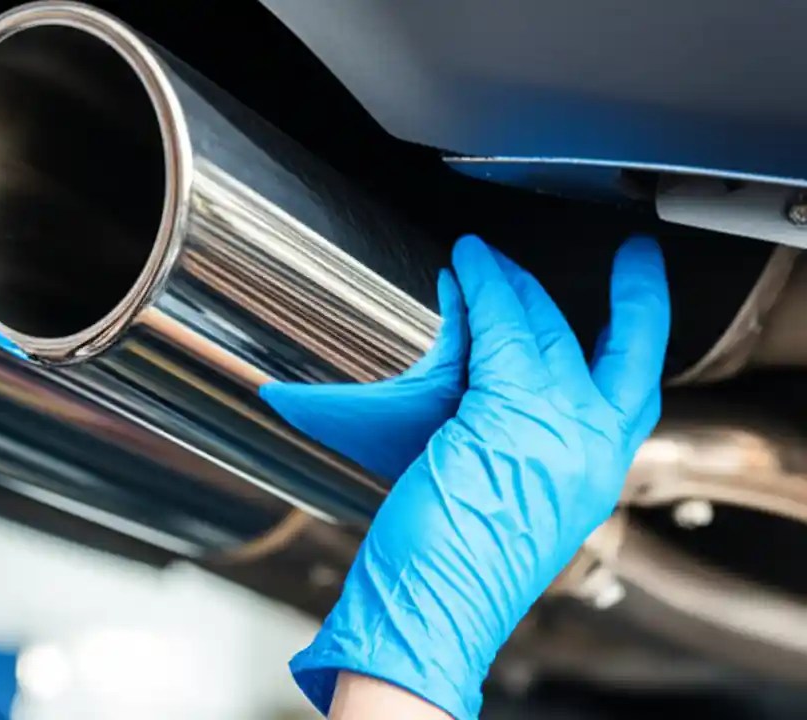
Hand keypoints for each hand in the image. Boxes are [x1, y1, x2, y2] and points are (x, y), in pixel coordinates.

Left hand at [282, 235, 669, 719]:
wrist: (434, 611)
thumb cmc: (453, 570)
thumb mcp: (510, 502)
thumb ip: (523, 447)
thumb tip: (494, 391)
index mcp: (596, 473)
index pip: (636, 383)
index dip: (639, 318)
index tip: (636, 279)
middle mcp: (592, 447)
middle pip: (597, 343)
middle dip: (552, 295)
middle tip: (520, 266)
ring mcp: (559, 428)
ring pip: (545, 328)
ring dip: (509, 286)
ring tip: (479, 263)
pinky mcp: (512, 412)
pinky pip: (505, 328)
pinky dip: (485, 290)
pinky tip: (466, 270)